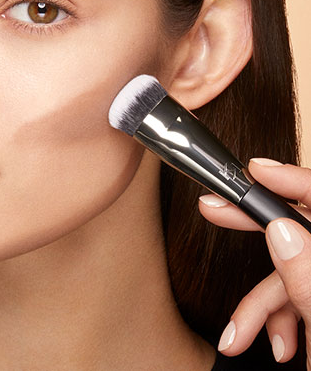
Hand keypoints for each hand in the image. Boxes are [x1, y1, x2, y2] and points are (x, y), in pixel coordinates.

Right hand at [198, 158, 310, 365]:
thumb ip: (306, 277)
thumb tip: (280, 231)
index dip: (290, 180)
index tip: (255, 170)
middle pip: (296, 228)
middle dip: (250, 225)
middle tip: (213, 208)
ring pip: (288, 271)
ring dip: (258, 304)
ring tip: (238, 336)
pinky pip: (293, 295)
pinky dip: (276, 319)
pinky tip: (279, 344)